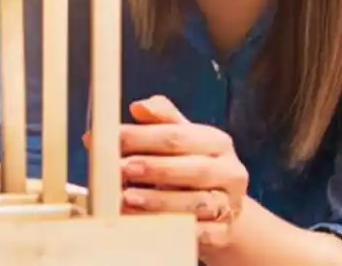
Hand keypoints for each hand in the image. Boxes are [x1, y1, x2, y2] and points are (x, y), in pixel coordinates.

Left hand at [115, 95, 247, 250]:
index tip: (112, 139)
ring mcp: (229, 203)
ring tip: (127, 198)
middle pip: (192, 168)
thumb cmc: (192, 166)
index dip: (142, 137)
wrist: (220, 206)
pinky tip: (145, 225)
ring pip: (195, 203)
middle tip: (122, 169)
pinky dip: (172, 229)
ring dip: (158, 201)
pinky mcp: (223, 232)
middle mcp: (229, 171)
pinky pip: (198, 233)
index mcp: (217, 142)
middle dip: (154, 168)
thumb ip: (160, 120)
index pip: (178, 135)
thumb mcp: (180, 138)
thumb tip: (139, 107)